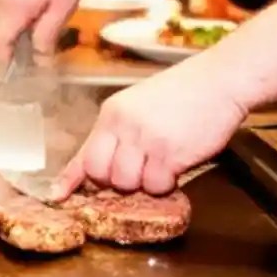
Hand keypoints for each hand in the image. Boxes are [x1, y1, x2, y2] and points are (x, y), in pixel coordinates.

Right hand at [0, 0, 83, 60]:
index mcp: (12, 9)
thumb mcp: (62, 8)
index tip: (22, 70)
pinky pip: (9, 10)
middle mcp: (0, 2)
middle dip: (18, 46)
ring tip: (46, 24)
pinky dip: (21, 17)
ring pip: (5, 23)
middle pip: (1, 35)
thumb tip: (38, 60)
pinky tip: (41, 9)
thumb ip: (47, 35)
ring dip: (21, 30)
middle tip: (42, 48)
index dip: (6, 61)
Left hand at [51, 66, 247, 198]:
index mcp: (112, 113)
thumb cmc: (185, 93)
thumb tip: (107, 163)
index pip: (84, 152)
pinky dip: (168, 183)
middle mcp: (123, 125)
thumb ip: (120, 131)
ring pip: (128, 183)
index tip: (57, 195)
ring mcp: (145, 139)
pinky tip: (177, 162)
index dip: (70, 178)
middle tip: (139, 170)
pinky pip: (157, 185)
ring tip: (162, 161)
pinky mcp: (169, 153)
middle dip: (117, 182)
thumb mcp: (140, 105)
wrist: (220, 81)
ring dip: (146, 182)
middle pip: (101, 174)